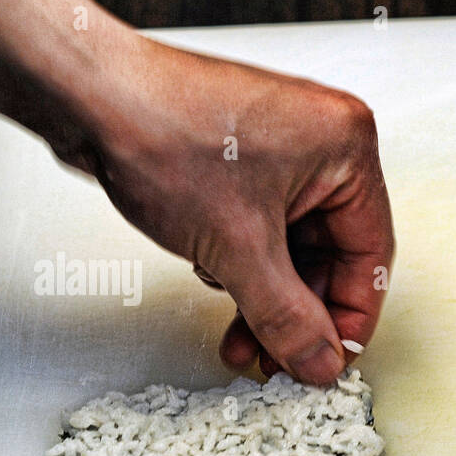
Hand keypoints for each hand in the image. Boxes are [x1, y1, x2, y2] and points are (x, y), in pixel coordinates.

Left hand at [0, 0, 393, 384]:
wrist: (84, 95)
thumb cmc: (160, 130)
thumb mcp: (238, 248)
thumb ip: (287, 317)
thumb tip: (320, 360)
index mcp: (346, 148)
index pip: (370, 254)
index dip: (350, 318)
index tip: (331, 360)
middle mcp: (322, 145)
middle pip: (330, 256)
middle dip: (299, 314)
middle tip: (280, 361)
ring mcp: (281, 152)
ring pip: (292, 250)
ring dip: (267, 300)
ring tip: (245, 341)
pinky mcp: (242, 162)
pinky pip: (262, 232)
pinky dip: (245, 270)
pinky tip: (222, 294)